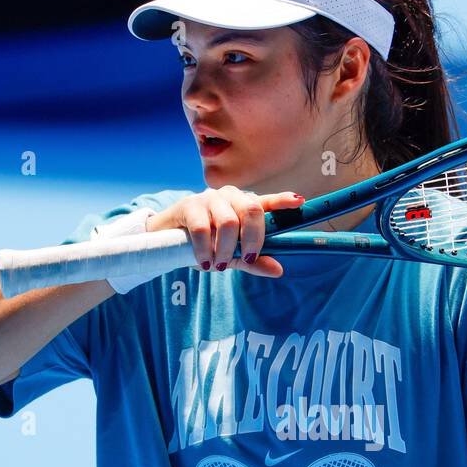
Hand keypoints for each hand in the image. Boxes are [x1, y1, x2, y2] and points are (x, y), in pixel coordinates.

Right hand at [147, 186, 303, 276]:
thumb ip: (254, 260)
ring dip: (226, 249)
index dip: (283, 200)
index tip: (299, 202)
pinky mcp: (189, 205)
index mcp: (244, 206)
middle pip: (251, 210)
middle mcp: (230, 197)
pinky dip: (206, 250)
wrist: (167, 238)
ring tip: (219, 264)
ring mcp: (209, 198)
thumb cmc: (205, 244)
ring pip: (228, 221)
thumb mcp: (232, 255)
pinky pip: (203, 228)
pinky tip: (204, 262)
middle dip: (252, 238)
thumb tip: (278, 270)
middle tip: (246, 257)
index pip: (267, 201)